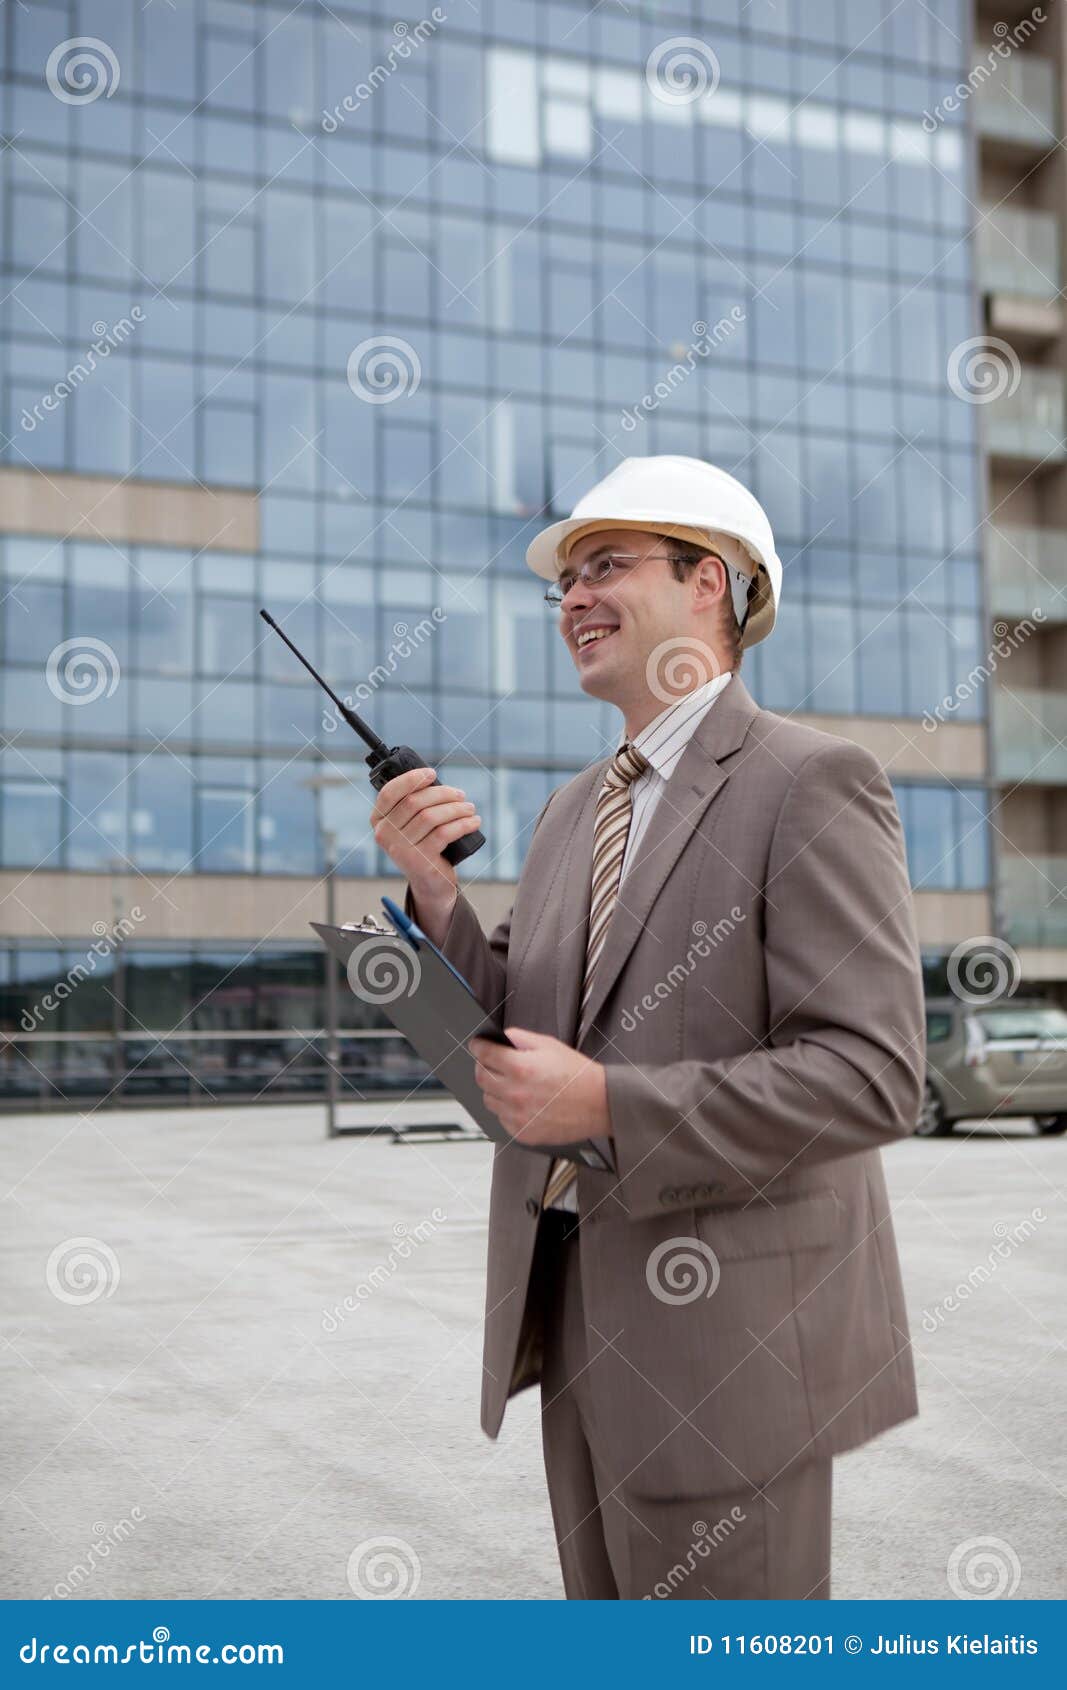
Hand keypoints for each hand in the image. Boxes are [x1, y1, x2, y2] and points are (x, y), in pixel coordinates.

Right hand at [370, 766, 481, 917]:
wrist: (431, 883)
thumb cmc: (424, 846)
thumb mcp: (412, 825)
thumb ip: (414, 804)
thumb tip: (436, 781)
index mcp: (378, 821)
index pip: (389, 793)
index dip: (411, 779)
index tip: (432, 773)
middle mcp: (384, 835)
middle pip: (414, 802)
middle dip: (442, 793)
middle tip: (461, 795)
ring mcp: (400, 849)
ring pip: (431, 817)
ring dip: (456, 808)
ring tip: (470, 808)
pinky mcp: (419, 860)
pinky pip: (444, 833)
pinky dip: (463, 824)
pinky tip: (473, 822)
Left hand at [468, 1027, 610, 1146]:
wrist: (600, 1104)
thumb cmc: (578, 1075)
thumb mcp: (550, 1045)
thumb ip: (520, 1038)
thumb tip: (500, 1037)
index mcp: (521, 1068)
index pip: (484, 1054)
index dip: (478, 1046)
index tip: (477, 1044)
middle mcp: (516, 1093)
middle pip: (480, 1078)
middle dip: (483, 1067)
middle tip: (492, 1063)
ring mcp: (518, 1116)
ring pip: (488, 1100)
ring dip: (494, 1090)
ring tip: (512, 1084)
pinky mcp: (522, 1133)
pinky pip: (501, 1119)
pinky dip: (506, 1109)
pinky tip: (522, 1102)